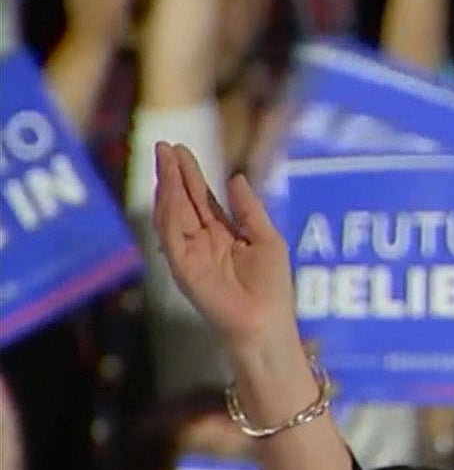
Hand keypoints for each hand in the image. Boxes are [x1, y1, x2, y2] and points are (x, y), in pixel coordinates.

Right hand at [151, 142, 298, 350]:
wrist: (266, 323)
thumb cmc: (272, 287)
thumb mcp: (267, 238)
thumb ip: (249, 209)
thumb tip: (236, 177)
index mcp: (222, 234)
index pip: (200, 199)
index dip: (190, 175)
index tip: (180, 150)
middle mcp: (201, 241)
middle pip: (182, 201)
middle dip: (173, 174)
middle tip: (164, 146)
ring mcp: (189, 253)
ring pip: (172, 213)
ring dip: (167, 186)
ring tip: (165, 160)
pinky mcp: (182, 267)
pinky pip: (171, 234)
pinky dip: (168, 210)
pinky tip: (168, 188)